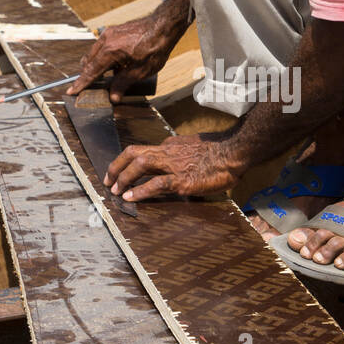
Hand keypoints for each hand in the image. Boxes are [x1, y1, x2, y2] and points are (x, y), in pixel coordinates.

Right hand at [67, 14, 174, 97]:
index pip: (90, 72)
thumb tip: (113, 97)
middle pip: (88, 61)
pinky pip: (102, 46)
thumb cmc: (154, 48)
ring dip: (96, 65)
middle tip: (87, 87)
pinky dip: (103, 56)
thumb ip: (123, 84)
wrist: (164, 26)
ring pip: (94, 53)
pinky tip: (115, 64)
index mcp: (109, 52)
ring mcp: (109, 33)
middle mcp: (105, 40)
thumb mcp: (140, 72)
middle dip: (87, 74)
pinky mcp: (114, 30)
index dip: (81, 83)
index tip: (71, 91)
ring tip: (105, 77)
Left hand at [105, 134, 243, 200]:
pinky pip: (156, 184)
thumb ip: (184, 153)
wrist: (235, 151)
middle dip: (117, 166)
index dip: (130, 162)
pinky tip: (131, 198)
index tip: (123, 172)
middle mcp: (168, 152)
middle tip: (109, 180)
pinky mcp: (182, 180)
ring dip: (123, 177)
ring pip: (139, 165)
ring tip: (115, 190)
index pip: (145, 151)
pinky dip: (140, 191)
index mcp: (171, 145)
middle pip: (134, 153)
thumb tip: (180, 162)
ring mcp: (174, 165)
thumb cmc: (222, 151)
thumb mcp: (197, 147)